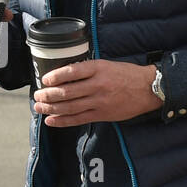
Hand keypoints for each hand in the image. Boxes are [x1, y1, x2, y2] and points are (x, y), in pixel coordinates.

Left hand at [34, 60, 157, 124]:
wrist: (148, 89)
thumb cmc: (127, 75)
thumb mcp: (107, 65)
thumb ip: (89, 70)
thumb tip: (66, 76)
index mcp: (98, 69)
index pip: (71, 72)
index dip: (55, 77)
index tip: (45, 80)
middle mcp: (98, 85)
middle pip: (67, 92)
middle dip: (48, 95)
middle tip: (37, 96)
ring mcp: (100, 101)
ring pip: (70, 106)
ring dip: (51, 108)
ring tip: (39, 108)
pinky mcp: (103, 114)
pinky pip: (79, 119)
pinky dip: (63, 121)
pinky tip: (51, 120)